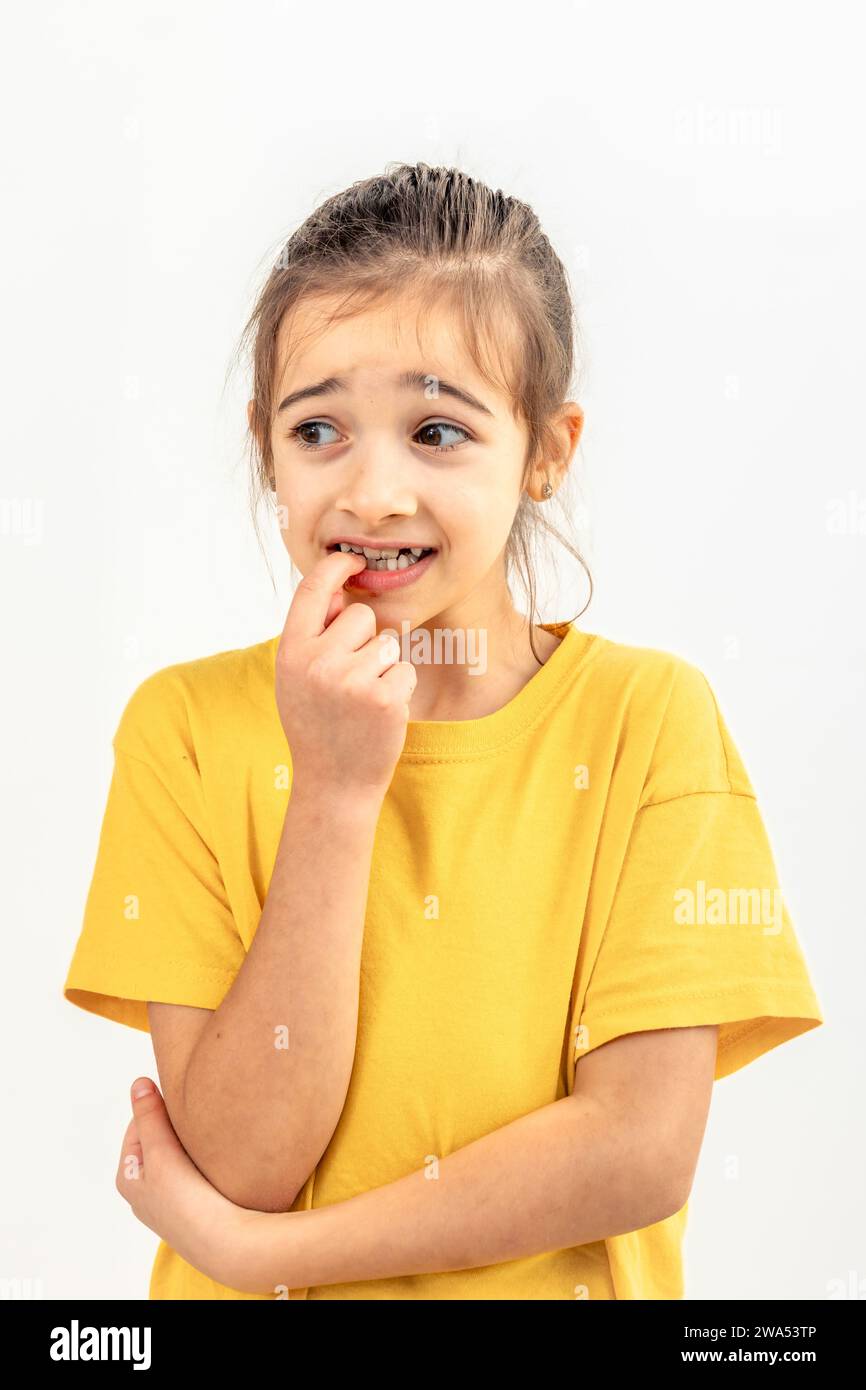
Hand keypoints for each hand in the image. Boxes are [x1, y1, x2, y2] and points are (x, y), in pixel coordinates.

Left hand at [115, 1077, 260, 1291]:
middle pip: (157, 1140)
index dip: (158, 1107)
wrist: (225, 1243)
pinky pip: (194, 1171)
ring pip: (177, 1155)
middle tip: (197, 1114)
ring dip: (190, 1142)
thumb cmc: (185, 1202)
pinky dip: (202, 1159)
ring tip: (207, 1134)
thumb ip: (149, 1116)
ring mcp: (170, 1200)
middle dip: (175, 1125)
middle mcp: (145, 1191)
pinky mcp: (193, 1206)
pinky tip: (216, 1158)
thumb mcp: (160, 1152)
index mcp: (127, 1177)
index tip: (180, 1096)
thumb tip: (138, 1083)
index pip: (138, 1125)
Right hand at [275, 549, 417, 798]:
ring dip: (382, 666)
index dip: (334, 567)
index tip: (351, 560)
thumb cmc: (317, 724)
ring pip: (386, 643)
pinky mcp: (384, 698)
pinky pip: (403, 668)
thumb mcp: (297, 677)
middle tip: (349, 681)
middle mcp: (318, 663)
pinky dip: (398, 688)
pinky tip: (378, 714)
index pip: (312, 590)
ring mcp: (352, 680)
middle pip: (362, 616)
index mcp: (290, 652)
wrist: (333, 783)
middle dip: (364, 640)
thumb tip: (341, 587)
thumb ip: (314, 634)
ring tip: (361, 701)